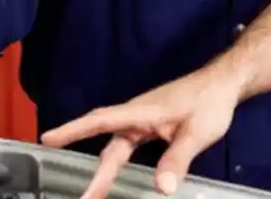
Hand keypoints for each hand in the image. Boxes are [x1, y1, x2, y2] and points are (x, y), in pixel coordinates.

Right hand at [39, 66, 246, 197]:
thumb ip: (177, 159)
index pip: (100, 121)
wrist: (224, 83)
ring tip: (93, 193)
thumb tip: (161, 188)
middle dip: (95, 173)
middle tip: (83, 198)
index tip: (46, 138)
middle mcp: (136, 115)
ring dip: (105, 168)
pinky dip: (117, 157)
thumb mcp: (196, 133)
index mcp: (140, 113)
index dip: (73, 130)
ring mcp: (143, 119)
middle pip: (108, 145)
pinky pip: (127, 143)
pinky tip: (115, 171)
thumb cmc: (209, 103)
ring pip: (117, 145)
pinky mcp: (152, 123)